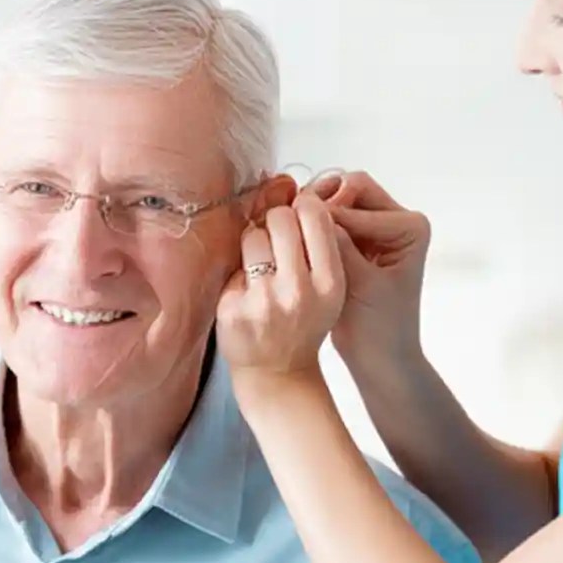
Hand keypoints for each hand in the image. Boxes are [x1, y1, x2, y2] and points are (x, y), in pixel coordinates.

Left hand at [216, 192, 346, 399]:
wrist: (279, 375)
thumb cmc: (303, 324)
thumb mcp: (328, 289)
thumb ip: (318, 244)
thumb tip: (291, 187)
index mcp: (330, 282)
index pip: (313, 213)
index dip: (302, 208)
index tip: (298, 217)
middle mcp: (299, 290)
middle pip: (280, 218)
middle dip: (275, 223)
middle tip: (276, 243)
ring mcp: (264, 301)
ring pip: (252, 236)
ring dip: (254, 246)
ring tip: (261, 272)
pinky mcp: (233, 309)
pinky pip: (232, 266)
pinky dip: (238, 276)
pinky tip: (247, 296)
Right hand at [309, 172, 431, 366]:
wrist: (378, 358)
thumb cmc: (378, 328)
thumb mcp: (359, 283)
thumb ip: (338, 245)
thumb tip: (311, 210)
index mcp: (410, 226)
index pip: (359, 196)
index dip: (326, 210)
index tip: (297, 228)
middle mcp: (398, 220)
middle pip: (349, 188)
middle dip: (320, 204)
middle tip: (291, 222)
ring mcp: (376, 229)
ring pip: (337, 201)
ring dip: (314, 214)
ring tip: (289, 232)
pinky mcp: (358, 241)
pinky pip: (330, 220)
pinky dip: (312, 226)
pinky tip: (291, 240)